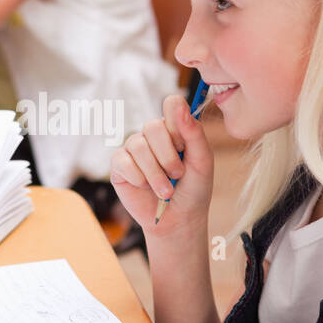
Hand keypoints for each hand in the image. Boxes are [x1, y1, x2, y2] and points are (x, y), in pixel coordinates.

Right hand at [109, 93, 213, 238]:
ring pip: (138, 146)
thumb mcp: (202, 161)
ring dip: (155, 173)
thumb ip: (193, 132)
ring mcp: (134, 148)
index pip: (171, 104)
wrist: (178, 220)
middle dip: (168, 156)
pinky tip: (145, 187)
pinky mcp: (119, 165)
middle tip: (178, 174)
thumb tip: (178, 102)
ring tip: (165, 190)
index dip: (177, 125)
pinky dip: (138, 178)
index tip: (184, 147)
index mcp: (175, 128)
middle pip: (152, 126)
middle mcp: (152, 135)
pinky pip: (123, 162)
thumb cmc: (194, 189)